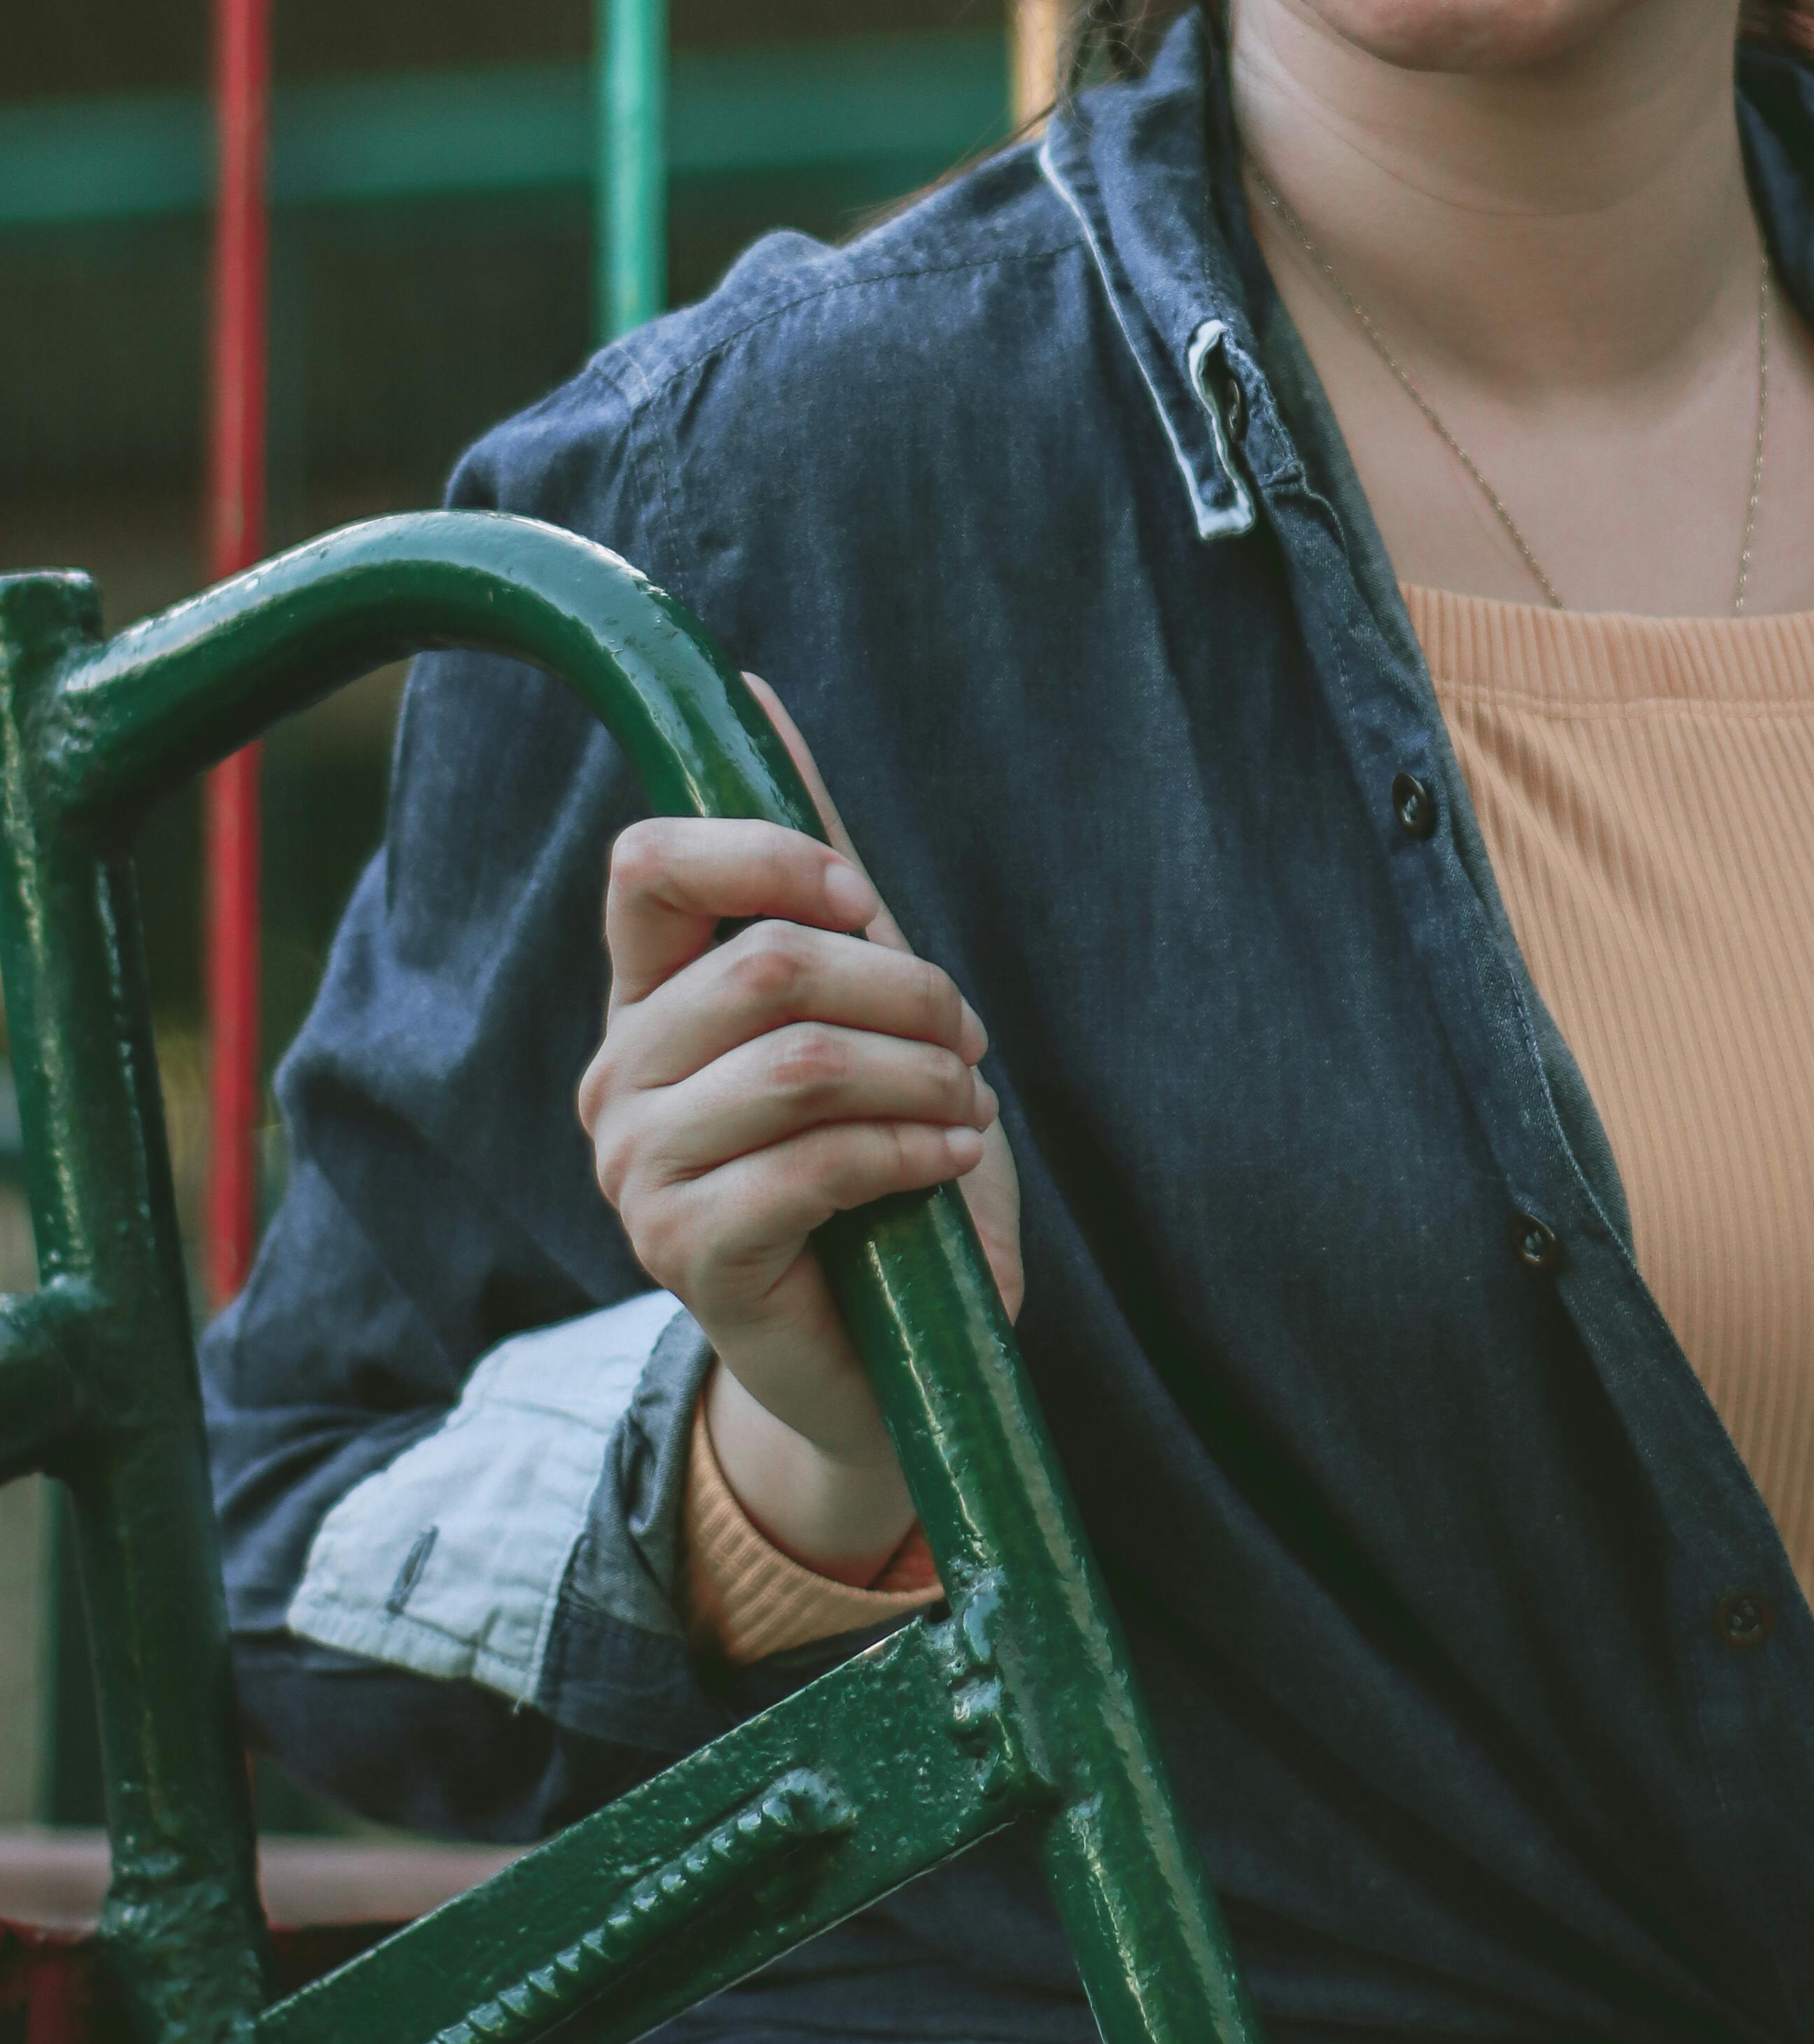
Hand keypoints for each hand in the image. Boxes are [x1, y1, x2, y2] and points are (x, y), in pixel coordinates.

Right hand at [577, 681, 1022, 1575]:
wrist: (888, 1354)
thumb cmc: (875, 1161)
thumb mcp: (860, 997)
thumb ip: (811, 866)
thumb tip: (756, 689)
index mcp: (646, 999)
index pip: (647, 867)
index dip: (767, 858)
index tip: (860, 898)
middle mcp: (618, 1077)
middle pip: (764, 965)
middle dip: (906, 986)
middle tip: (964, 1039)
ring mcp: (639, 1171)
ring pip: (801, 1060)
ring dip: (922, 1073)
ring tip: (964, 1106)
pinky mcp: (689, 1254)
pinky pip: (812, 1163)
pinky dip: (911, 1148)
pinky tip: (947, 1160)